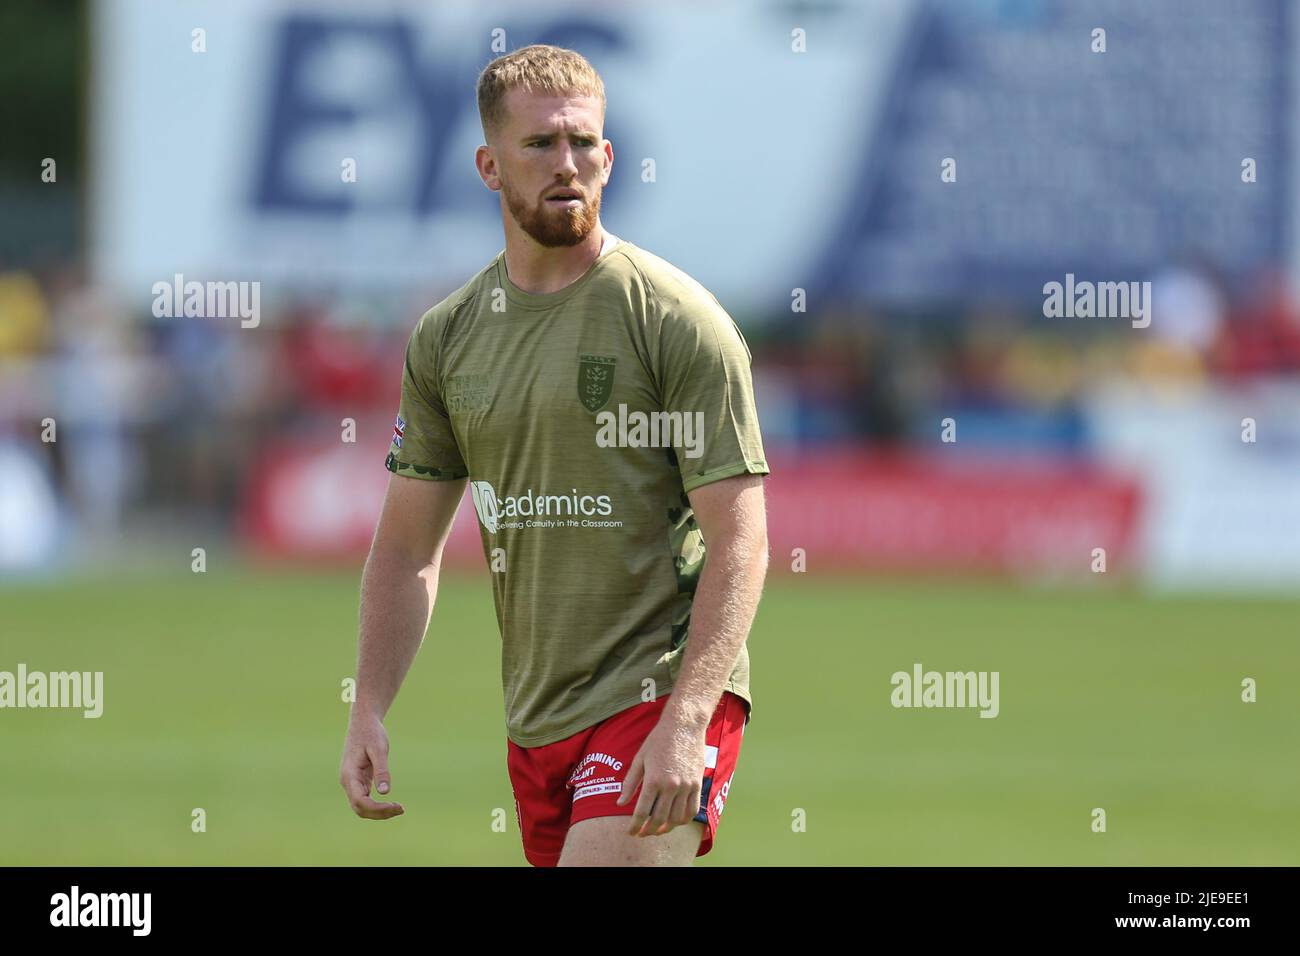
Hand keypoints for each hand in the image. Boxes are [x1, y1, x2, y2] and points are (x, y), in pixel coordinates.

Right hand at [339, 714, 404, 819]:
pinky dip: (377, 805)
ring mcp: (351, 782)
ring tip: (399, 808)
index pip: (359, 801)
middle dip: (379, 813)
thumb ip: (381, 770)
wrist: (363, 722)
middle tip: (401, 809)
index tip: (396, 806)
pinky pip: (365, 799)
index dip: (377, 808)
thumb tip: (385, 792)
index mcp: (349, 774)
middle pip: (360, 808)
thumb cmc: (371, 733)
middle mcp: (348, 781)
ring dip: (378, 812)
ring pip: (361, 806)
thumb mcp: (379, 749)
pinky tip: (391, 804)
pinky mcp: (358, 781)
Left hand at [616, 714, 706, 836]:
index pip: (642, 812)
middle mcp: (670, 786)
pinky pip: (692, 809)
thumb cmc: (658, 739)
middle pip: (659, 818)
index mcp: (653, 779)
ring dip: (666, 828)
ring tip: (658, 830)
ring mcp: (686, 786)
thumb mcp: (639, 758)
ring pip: (677, 818)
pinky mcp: (697, 784)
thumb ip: (630, 783)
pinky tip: (675, 821)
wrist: (684, 725)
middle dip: (649, 830)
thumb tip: (620, 803)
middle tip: (643, 834)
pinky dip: (683, 820)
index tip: (631, 832)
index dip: (635, 826)